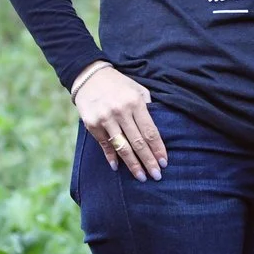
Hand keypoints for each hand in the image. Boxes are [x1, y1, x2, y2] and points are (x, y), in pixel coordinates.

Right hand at [73, 63, 167, 179]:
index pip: (150, 131)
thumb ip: (148, 106)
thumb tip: (155, 129)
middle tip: (156, 176)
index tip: (164, 163)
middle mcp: (120, 112)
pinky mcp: (92, 124)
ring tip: (141, 177)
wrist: (89, 76)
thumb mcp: (137, 88)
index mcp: (135, 103)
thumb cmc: (118, 84)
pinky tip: (117, 167)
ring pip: (122, 147)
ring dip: (132, 164)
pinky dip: (111, 157)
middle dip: (148, 161)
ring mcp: (105, 119)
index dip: (158, 149)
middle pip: (138, 142)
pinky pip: (104, 144)